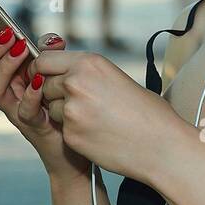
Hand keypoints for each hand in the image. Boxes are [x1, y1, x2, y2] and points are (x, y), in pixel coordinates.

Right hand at [0, 9, 89, 184]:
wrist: (73, 142)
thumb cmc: (60, 100)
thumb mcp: (55, 68)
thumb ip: (50, 51)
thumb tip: (52, 40)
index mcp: (5, 74)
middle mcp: (4, 91)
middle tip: (8, 32)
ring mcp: (14, 109)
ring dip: (4, 66)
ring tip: (21, 47)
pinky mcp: (31, 125)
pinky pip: (23, 111)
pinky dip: (29, 94)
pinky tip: (38, 80)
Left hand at [35, 48, 187, 183]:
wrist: (162, 145)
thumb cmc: (147, 111)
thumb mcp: (115, 77)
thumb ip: (84, 72)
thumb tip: (61, 69)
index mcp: (89, 62)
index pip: (44, 60)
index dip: (42, 70)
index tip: (47, 77)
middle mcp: (76, 82)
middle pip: (43, 84)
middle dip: (54, 93)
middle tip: (79, 103)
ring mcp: (71, 110)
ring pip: (50, 107)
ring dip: (62, 112)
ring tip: (94, 118)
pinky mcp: (71, 134)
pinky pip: (61, 128)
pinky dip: (73, 131)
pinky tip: (97, 133)